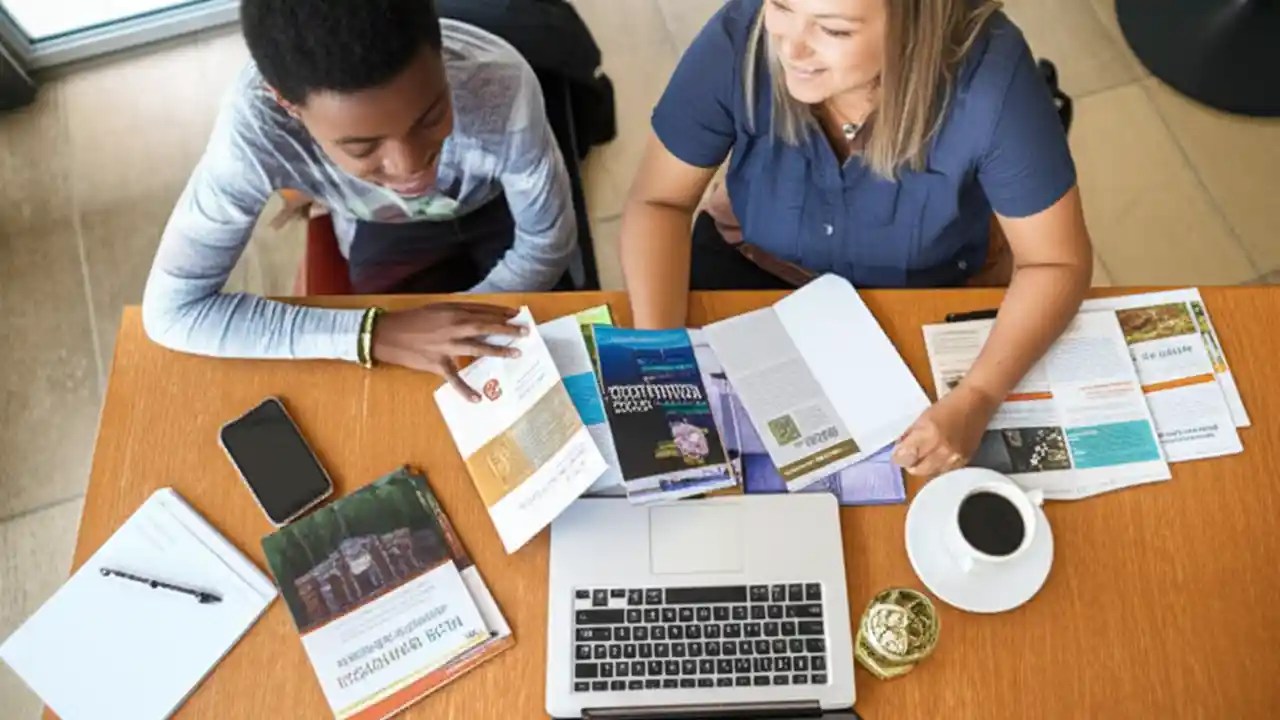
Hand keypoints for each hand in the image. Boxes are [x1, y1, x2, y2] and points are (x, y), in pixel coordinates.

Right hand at [371, 303, 525, 399]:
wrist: (387, 334)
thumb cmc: (412, 320)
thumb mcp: (436, 309)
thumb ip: (457, 312)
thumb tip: (478, 315)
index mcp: (452, 312)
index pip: (482, 311)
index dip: (500, 312)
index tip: (516, 315)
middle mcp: (452, 327)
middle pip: (485, 326)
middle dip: (507, 329)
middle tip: (525, 332)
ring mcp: (446, 346)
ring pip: (477, 348)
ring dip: (498, 350)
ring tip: (516, 353)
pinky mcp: (437, 364)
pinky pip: (454, 378)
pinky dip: (465, 390)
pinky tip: (478, 398)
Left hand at [892, 384, 1000, 476]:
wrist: (977, 402)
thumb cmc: (949, 405)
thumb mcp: (922, 417)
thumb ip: (909, 435)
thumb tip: (899, 451)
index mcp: (929, 433)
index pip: (905, 458)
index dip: (899, 456)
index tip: (899, 452)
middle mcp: (942, 449)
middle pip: (916, 470)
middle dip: (910, 463)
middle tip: (911, 453)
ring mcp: (955, 458)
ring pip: (930, 474)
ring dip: (924, 466)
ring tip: (926, 453)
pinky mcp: (965, 462)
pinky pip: (944, 472)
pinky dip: (938, 466)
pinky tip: (938, 455)